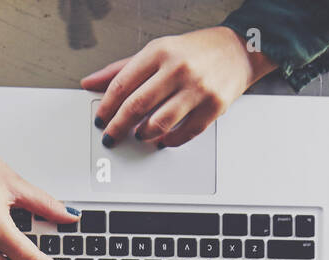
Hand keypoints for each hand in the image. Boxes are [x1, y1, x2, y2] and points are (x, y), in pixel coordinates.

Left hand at [82, 27, 276, 147]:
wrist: (237, 50)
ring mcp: (197, 89)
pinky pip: (184, 134)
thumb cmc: (194, 52)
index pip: (122, 84)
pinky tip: (162, 139)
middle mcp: (177, 69)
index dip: (106, 107)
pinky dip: (169, 141)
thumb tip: (91, 83)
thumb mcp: (156, 51)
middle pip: (136, 106)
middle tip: (111, 136)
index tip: (100, 119)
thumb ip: (122, 69)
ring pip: (159, 124)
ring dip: (143, 135)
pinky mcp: (213, 107)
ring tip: (139, 135)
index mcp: (159, 52)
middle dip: (118, 127)